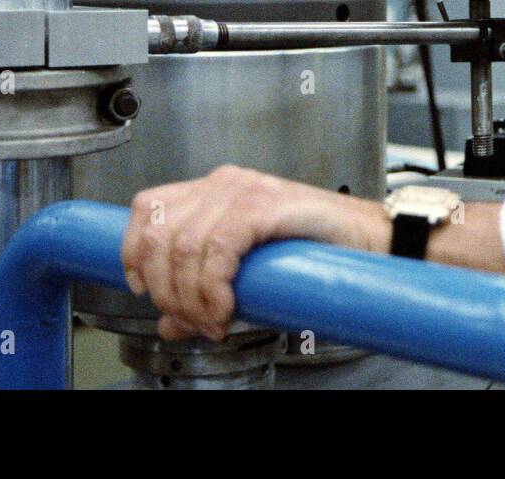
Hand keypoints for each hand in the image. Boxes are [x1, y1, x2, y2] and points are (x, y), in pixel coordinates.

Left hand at [120, 165, 388, 341]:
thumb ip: (205, 291)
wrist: (371, 241)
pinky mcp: (265, 205)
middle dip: (166, 289)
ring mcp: (245, 190)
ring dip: (191, 296)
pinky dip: (213, 287)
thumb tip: (169, 320)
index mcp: (216, 190)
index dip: (133, 251)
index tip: (142, 289)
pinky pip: (217, 248)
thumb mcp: (249, 272)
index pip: (148, 207)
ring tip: (215, 320)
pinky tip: (226, 308)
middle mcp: (225, 183)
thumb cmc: (317, 250)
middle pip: (158, 232)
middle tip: (191, 319)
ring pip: (183, 245)